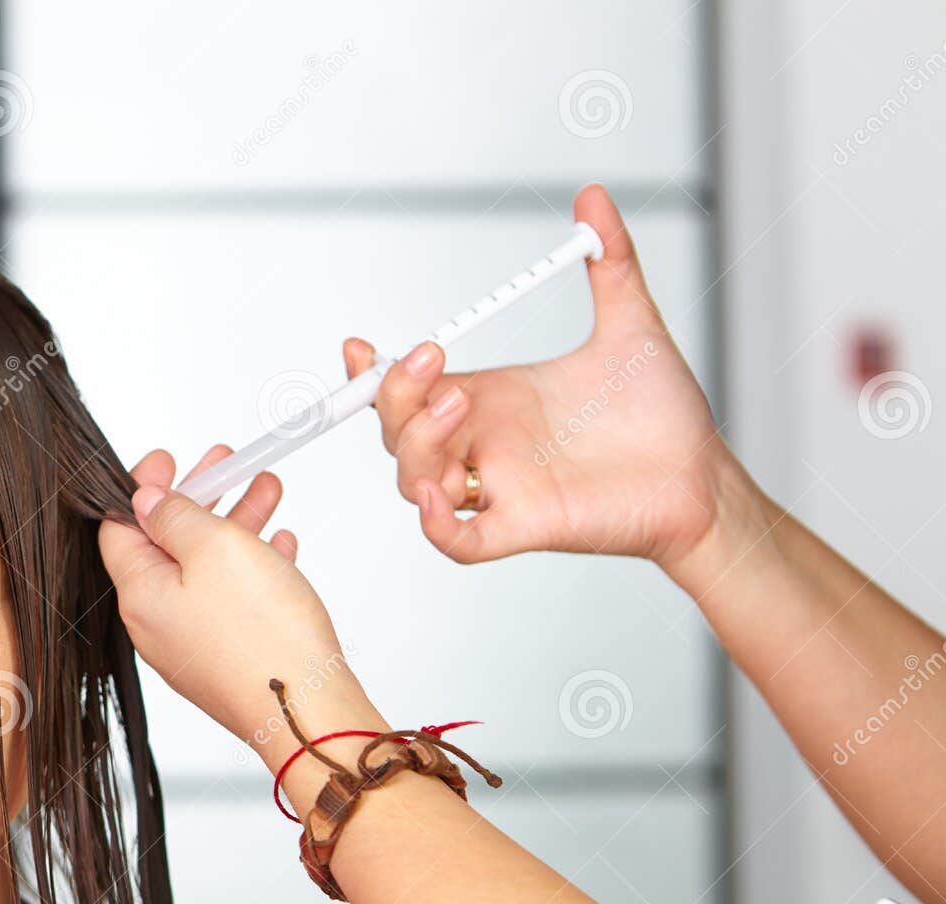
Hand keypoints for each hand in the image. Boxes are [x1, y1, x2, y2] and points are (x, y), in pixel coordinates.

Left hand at [97, 447, 372, 761]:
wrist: (306, 710)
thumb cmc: (262, 634)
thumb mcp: (214, 548)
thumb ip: (175, 517)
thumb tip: (146, 500)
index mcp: (140, 595)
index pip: (119, 529)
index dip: (142, 488)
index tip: (167, 459)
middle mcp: (158, 624)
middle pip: (168, 546)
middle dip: (201, 498)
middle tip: (223, 465)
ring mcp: (193, 645)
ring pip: (207, 569)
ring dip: (236, 525)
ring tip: (268, 490)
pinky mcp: (228, 659)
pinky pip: (232, 600)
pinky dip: (253, 567)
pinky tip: (281, 544)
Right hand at [353, 183, 766, 583]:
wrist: (706, 475)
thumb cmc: (664, 416)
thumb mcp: (632, 326)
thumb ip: (610, 262)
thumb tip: (596, 199)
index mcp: (492, 398)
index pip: (408, 388)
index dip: (375, 371)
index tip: (361, 344)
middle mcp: (485, 443)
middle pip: (398, 430)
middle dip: (396, 395)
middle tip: (432, 359)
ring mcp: (500, 486)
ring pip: (416, 480)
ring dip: (416, 444)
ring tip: (454, 405)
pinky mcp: (525, 526)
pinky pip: (460, 540)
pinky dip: (437, 524)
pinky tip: (437, 496)